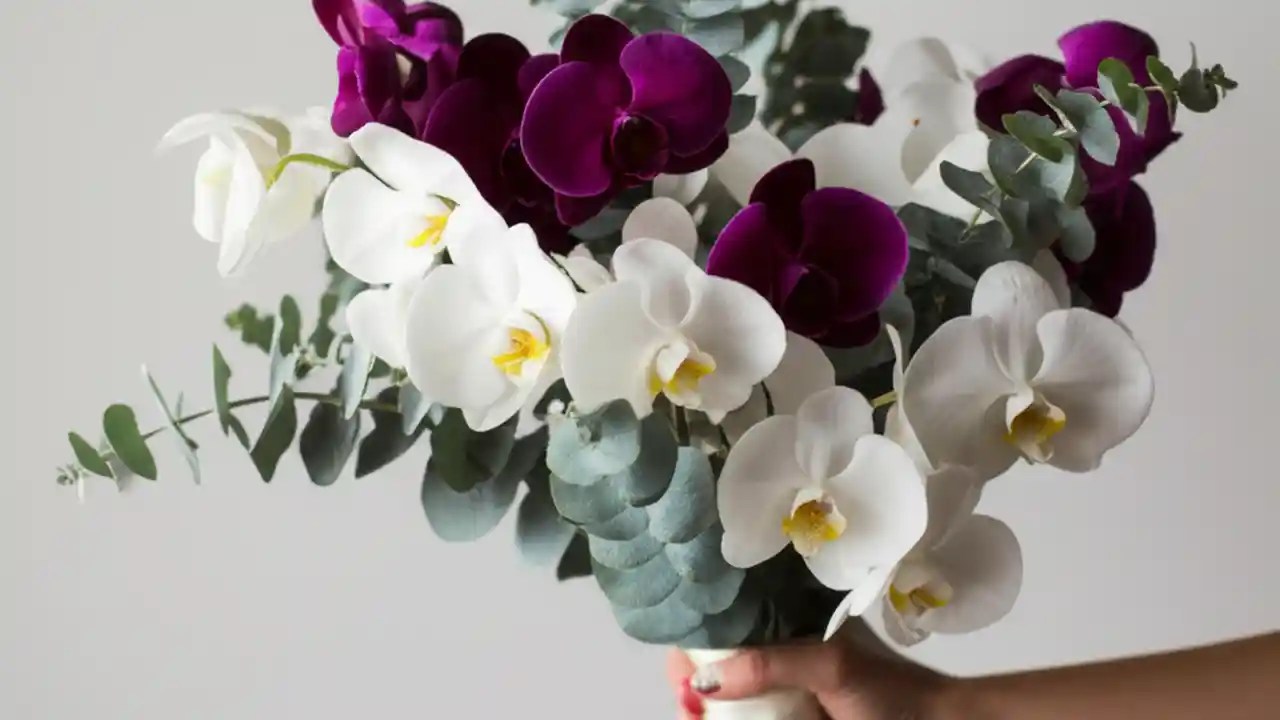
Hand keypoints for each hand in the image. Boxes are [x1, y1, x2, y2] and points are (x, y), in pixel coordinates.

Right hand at [665, 623, 952, 719]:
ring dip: (704, 707)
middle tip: (687, 700)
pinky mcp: (787, 718)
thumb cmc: (891, 690)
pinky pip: (749, 716)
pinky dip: (723, 719)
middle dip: (691, 681)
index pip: (727, 622)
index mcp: (789, 624)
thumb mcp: (830, 665)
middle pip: (717, 664)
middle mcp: (780, 656)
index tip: (680, 664)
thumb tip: (704, 679)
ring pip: (727, 698)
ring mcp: (784, 695)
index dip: (696, 639)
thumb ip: (770, 663)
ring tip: (695, 716)